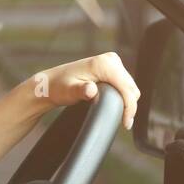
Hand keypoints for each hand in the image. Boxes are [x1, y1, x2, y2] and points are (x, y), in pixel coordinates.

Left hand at [24, 52, 140, 129]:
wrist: (53, 82)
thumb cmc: (60, 87)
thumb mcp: (69, 91)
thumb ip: (81, 90)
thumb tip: (91, 90)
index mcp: (104, 64)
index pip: (126, 87)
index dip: (129, 107)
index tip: (126, 123)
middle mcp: (111, 59)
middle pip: (131, 87)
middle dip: (130, 106)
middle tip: (125, 124)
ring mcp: (112, 62)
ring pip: (130, 86)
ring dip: (128, 102)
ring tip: (123, 118)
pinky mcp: (112, 67)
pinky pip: (124, 84)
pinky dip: (124, 96)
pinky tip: (119, 108)